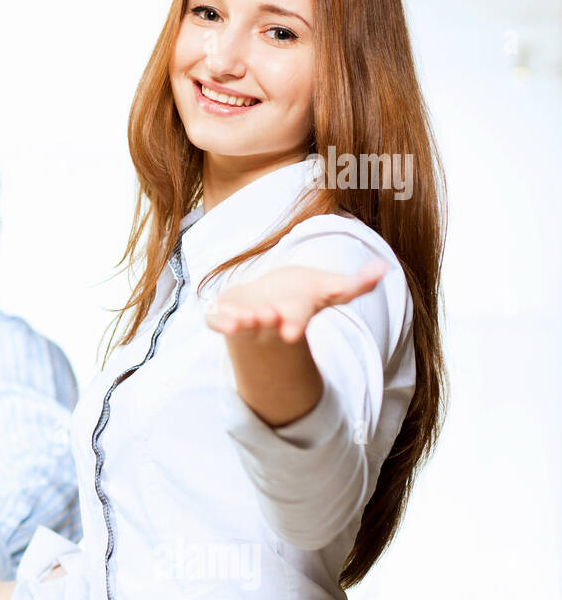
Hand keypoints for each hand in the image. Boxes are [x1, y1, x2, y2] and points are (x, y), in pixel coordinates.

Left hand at [205, 261, 386, 342]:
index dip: (292, 325)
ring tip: (240, 319)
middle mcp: (267, 322)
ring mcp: (244, 320)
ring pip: (239, 326)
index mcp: (292, 316)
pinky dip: (216, 319)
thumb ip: (356, 283)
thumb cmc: (301, 295)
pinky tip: (215, 311)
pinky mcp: (224, 315)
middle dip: (265, 322)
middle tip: (267, 317)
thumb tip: (385, 267)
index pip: (293, 322)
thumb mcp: (329, 288)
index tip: (291, 331)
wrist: (268, 300)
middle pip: (265, 326)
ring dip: (239, 323)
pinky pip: (216, 321)